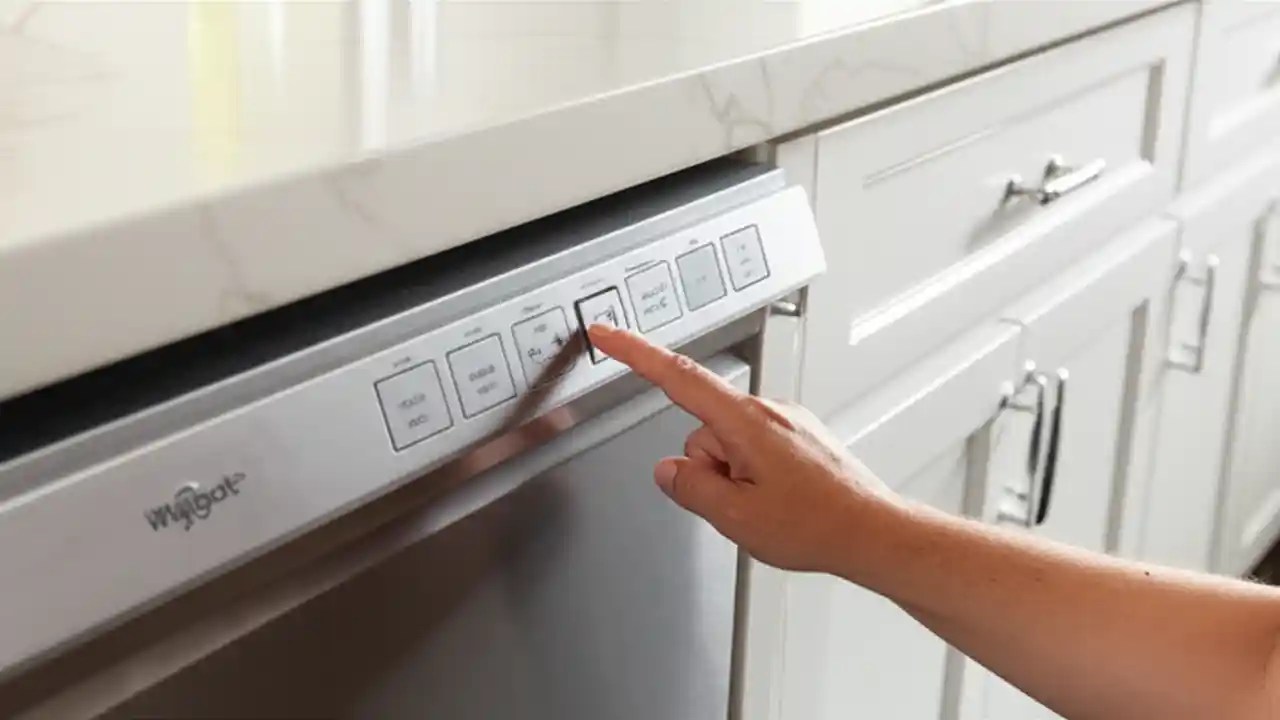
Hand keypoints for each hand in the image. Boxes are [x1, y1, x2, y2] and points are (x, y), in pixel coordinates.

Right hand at [586, 323, 902, 575]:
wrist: (874, 532)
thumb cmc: (818, 524)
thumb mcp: (735, 517)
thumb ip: (689, 487)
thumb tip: (669, 471)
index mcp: (745, 421)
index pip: (676, 376)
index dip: (634, 352)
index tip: (606, 335)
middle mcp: (767, 409)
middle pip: (701, 430)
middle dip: (708, 467)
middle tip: (743, 504)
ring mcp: (785, 420)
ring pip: (727, 444)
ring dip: (734, 475)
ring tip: (770, 506)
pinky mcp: (798, 434)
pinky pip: (753, 449)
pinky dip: (755, 474)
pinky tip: (782, 501)